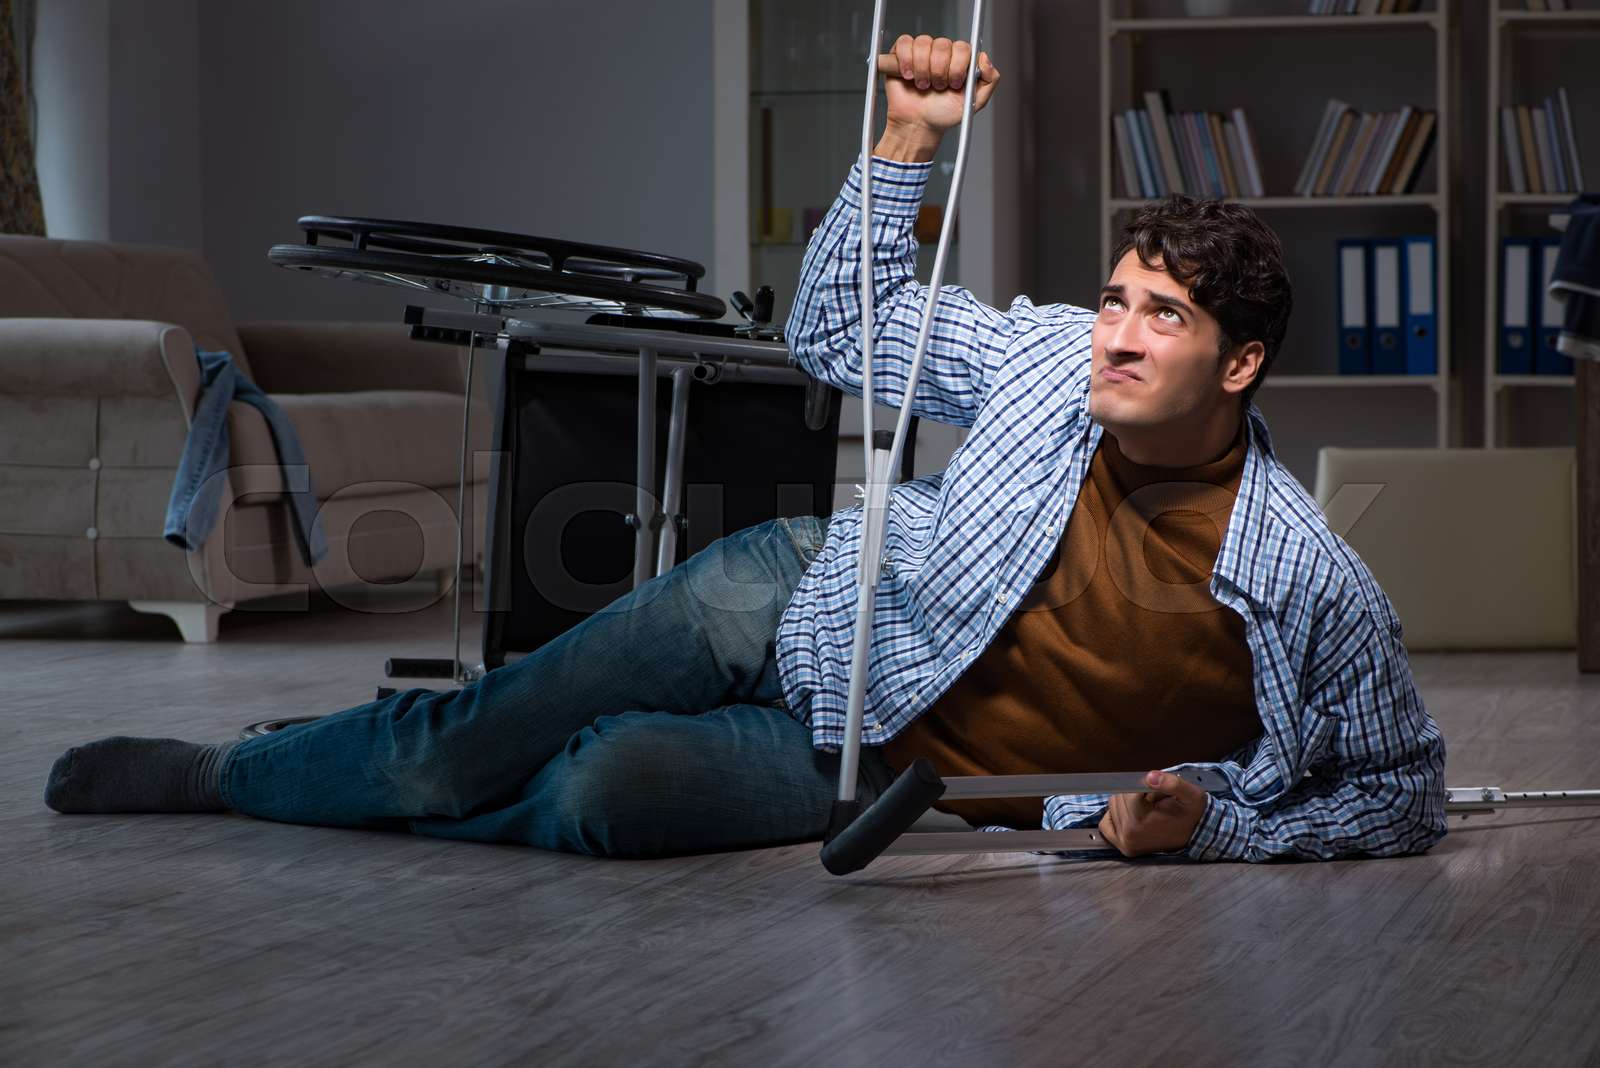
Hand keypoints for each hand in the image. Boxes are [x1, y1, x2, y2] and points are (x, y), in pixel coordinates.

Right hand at [872, 35, 999, 159]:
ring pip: (924, 42)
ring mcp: (922, 52)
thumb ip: (989, 81)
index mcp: (959, 61)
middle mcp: (942, 54)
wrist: (917, 125)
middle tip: (937, 87)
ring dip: (922, 68)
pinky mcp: (902, 54)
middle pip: (943, 44)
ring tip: (923, 85)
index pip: (963, 48)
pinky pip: (904, 43)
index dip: (957, 66)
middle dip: (939, 70)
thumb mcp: (974, 102)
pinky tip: (909, 75)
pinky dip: (906, 60)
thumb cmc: (942, 115)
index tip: (954, 84)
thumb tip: (985, 58)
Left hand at [1097, 770, 1209, 857]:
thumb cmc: (1193, 813)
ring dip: (1128, 803)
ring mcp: (1124, 843)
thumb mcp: (1191, 794)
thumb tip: (1150, 776)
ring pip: (1112, 806)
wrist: (1198, 833)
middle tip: (1154, 802)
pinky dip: (1116, 815)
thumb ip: (1172, 783)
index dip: (1143, 787)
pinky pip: (1106, 823)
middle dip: (1135, 795)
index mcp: (1140, 822)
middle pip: (1118, 798)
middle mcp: (1129, 836)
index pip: (1128, 791)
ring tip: (1149, 809)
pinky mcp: (1123, 847)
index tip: (1157, 793)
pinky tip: (1133, 815)